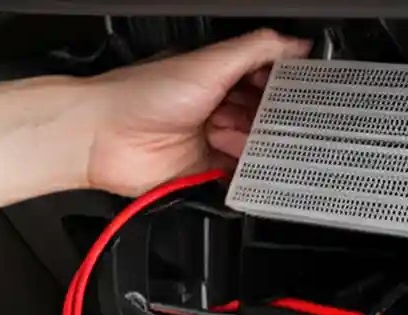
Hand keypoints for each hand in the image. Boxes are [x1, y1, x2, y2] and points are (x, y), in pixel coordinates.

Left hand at [82, 29, 310, 195]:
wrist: (102, 138)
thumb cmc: (141, 96)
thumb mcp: (209, 63)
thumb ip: (256, 51)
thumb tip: (295, 44)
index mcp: (217, 74)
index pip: (265, 76)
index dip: (284, 83)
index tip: (305, 90)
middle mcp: (215, 105)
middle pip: (263, 115)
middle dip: (274, 119)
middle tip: (283, 121)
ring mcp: (210, 139)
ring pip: (254, 146)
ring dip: (256, 145)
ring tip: (243, 139)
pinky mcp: (204, 171)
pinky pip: (237, 176)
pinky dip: (247, 174)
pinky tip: (246, 166)